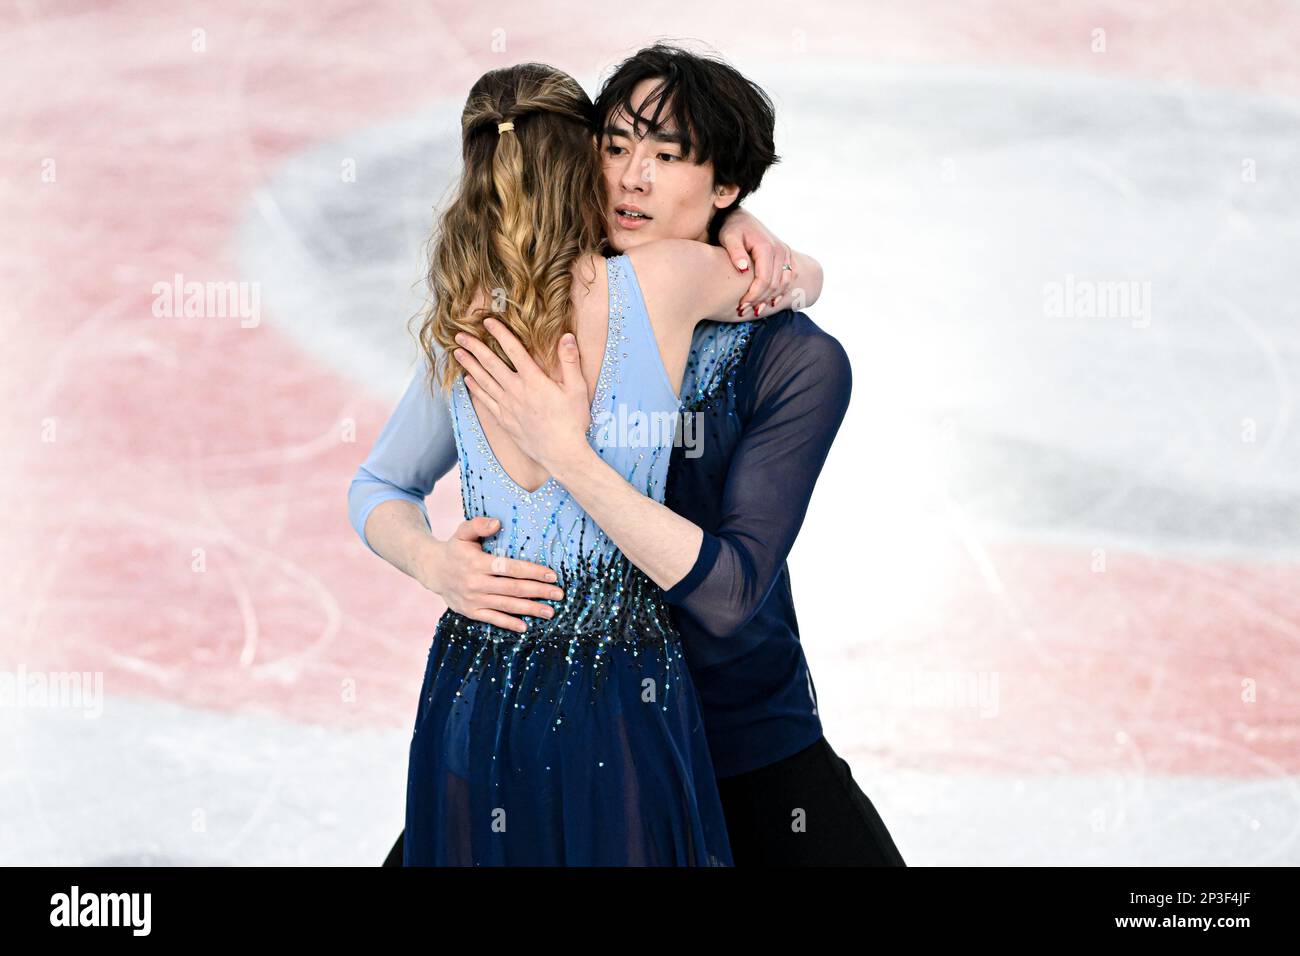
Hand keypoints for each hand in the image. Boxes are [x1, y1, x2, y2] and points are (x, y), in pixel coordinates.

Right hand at [418, 517, 564, 632]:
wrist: (432, 570)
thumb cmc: (454, 548)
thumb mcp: (462, 532)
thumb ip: (478, 525)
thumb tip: (498, 522)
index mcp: (477, 563)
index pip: (509, 568)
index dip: (532, 571)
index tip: (552, 575)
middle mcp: (475, 583)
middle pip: (513, 589)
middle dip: (538, 592)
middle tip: (559, 594)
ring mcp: (473, 599)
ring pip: (506, 606)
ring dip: (529, 609)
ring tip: (550, 612)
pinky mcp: (470, 612)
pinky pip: (492, 619)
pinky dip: (509, 624)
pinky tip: (525, 627)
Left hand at [453, 318, 590, 474]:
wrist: (561, 454)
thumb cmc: (572, 422)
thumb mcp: (577, 389)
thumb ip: (571, 361)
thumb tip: (567, 337)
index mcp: (534, 380)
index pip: (513, 350)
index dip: (500, 333)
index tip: (487, 321)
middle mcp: (516, 390)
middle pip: (491, 363)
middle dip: (474, 347)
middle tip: (459, 335)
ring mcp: (508, 406)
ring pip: (484, 381)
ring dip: (469, 365)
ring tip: (458, 353)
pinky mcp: (505, 420)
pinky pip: (485, 400)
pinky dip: (475, 388)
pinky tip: (468, 381)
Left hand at [717, 207, 797, 316]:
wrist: (741, 219)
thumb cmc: (732, 229)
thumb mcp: (729, 237)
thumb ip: (735, 252)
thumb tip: (743, 268)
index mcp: (766, 247)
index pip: (764, 280)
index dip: (753, 296)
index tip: (741, 306)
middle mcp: (780, 250)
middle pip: (774, 285)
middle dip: (759, 301)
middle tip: (743, 311)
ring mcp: (786, 253)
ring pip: (784, 284)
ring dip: (770, 299)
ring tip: (755, 310)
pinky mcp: (787, 256)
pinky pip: (789, 278)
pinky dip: (781, 292)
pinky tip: (769, 302)